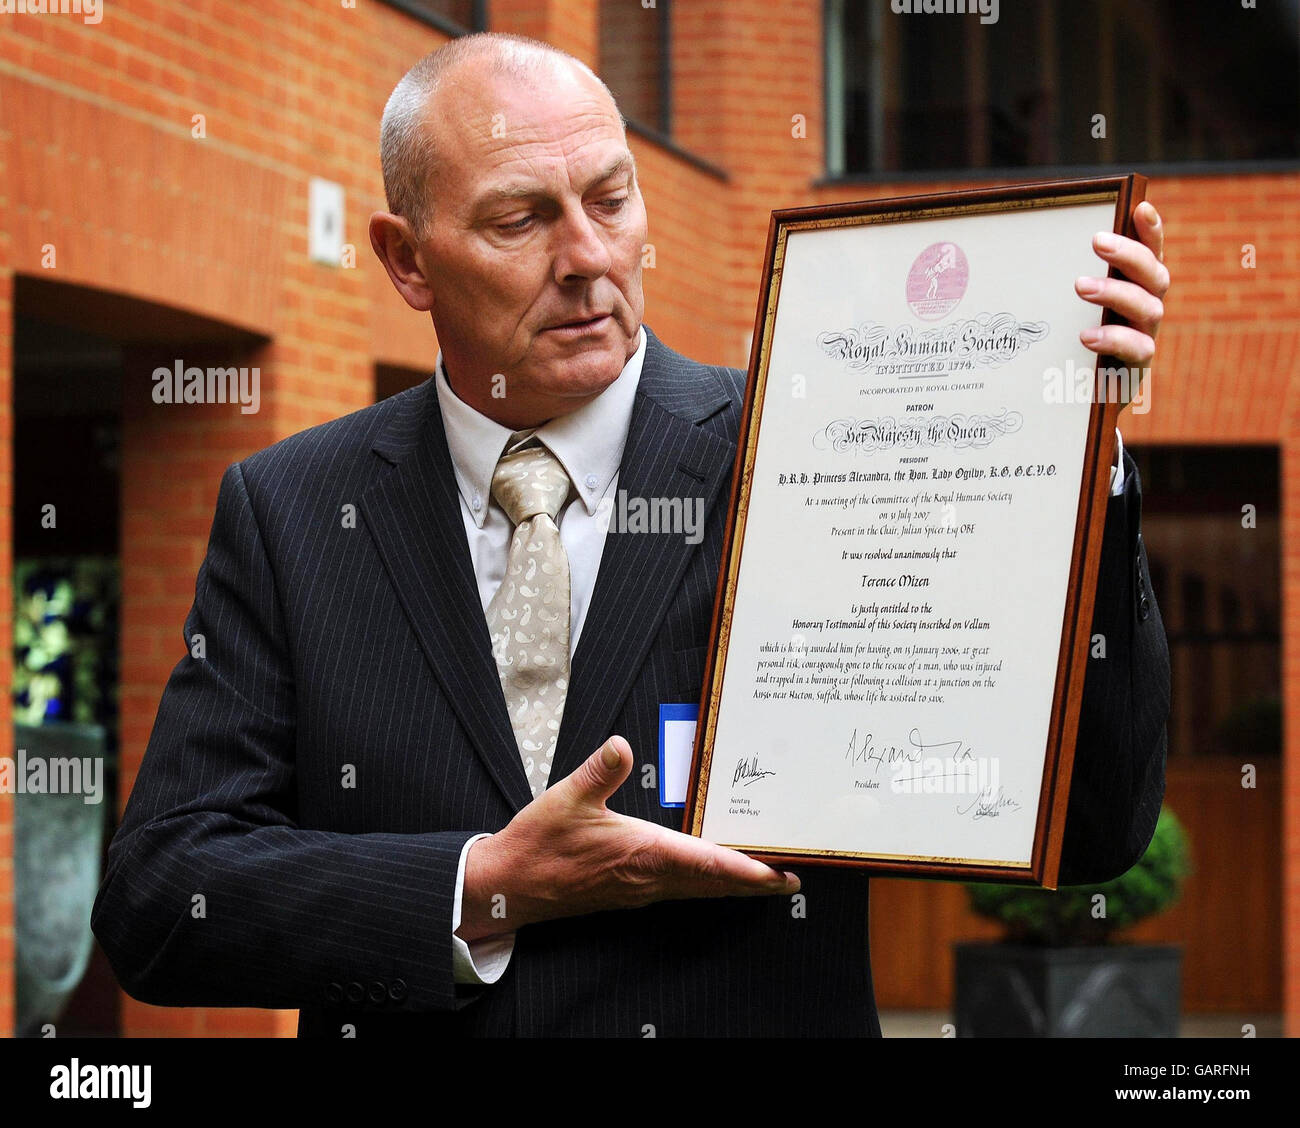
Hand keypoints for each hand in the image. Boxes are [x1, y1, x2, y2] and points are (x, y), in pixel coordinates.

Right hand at [456, 737, 799, 941]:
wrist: (508, 887)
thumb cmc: (537, 845)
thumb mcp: (566, 798)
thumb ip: (599, 770)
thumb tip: (621, 745)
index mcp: (641, 853)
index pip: (706, 862)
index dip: (746, 869)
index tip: (777, 873)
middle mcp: (648, 877)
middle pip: (713, 882)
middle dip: (753, 882)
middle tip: (790, 878)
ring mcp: (639, 889)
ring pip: (698, 889)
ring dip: (732, 885)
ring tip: (763, 880)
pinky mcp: (629, 893)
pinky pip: (679, 890)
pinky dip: (705, 884)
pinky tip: (709, 876)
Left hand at [1075, 200, 1168, 407]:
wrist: (1083, 395)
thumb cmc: (1071, 341)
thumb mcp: (1068, 308)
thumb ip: (1062, 280)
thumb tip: (1021, 245)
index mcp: (1136, 286)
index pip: (1151, 252)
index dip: (1151, 230)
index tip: (1140, 207)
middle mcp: (1148, 307)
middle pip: (1154, 274)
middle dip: (1128, 254)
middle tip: (1097, 241)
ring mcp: (1146, 336)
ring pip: (1148, 308)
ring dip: (1115, 293)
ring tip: (1080, 286)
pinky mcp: (1138, 367)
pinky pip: (1138, 350)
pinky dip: (1114, 339)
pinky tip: (1087, 336)